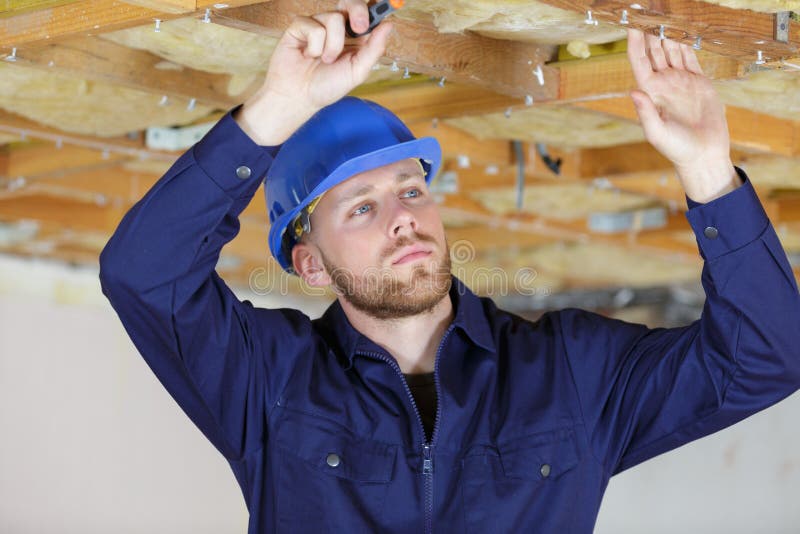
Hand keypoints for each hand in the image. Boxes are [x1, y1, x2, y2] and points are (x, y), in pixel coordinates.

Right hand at [236, 0, 392, 145]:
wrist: (299, 97)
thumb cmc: (327, 87)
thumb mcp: (357, 71)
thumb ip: (373, 49)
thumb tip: (388, 25)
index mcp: (355, 38)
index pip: (367, 15)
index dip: (375, 8)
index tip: (384, 6)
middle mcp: (338, 28)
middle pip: (351, 4)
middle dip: (358, 11)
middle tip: (359, 28)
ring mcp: (318, 24)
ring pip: (334, 18)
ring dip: (332, 46)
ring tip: (324, 60)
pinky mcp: (300, 26)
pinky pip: (314, 27)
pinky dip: (314, 47)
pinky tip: (308, 55)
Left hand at [627, 29, 738, 201]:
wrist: (703, 155)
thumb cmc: (677, 149)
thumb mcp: (657, 134)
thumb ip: (645, 113)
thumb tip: (633, 92)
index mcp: (650, 92)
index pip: (639, 60)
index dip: (635, 40)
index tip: (631, 21)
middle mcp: (663, 83)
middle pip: (654, 49)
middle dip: (650, 29)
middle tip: (648, 9)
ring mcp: (680, 81)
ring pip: (672, 49)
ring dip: (668, 31)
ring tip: (663, 12)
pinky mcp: (699, 82)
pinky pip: (691, 56)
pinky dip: (687, 41)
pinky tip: (682, 27)